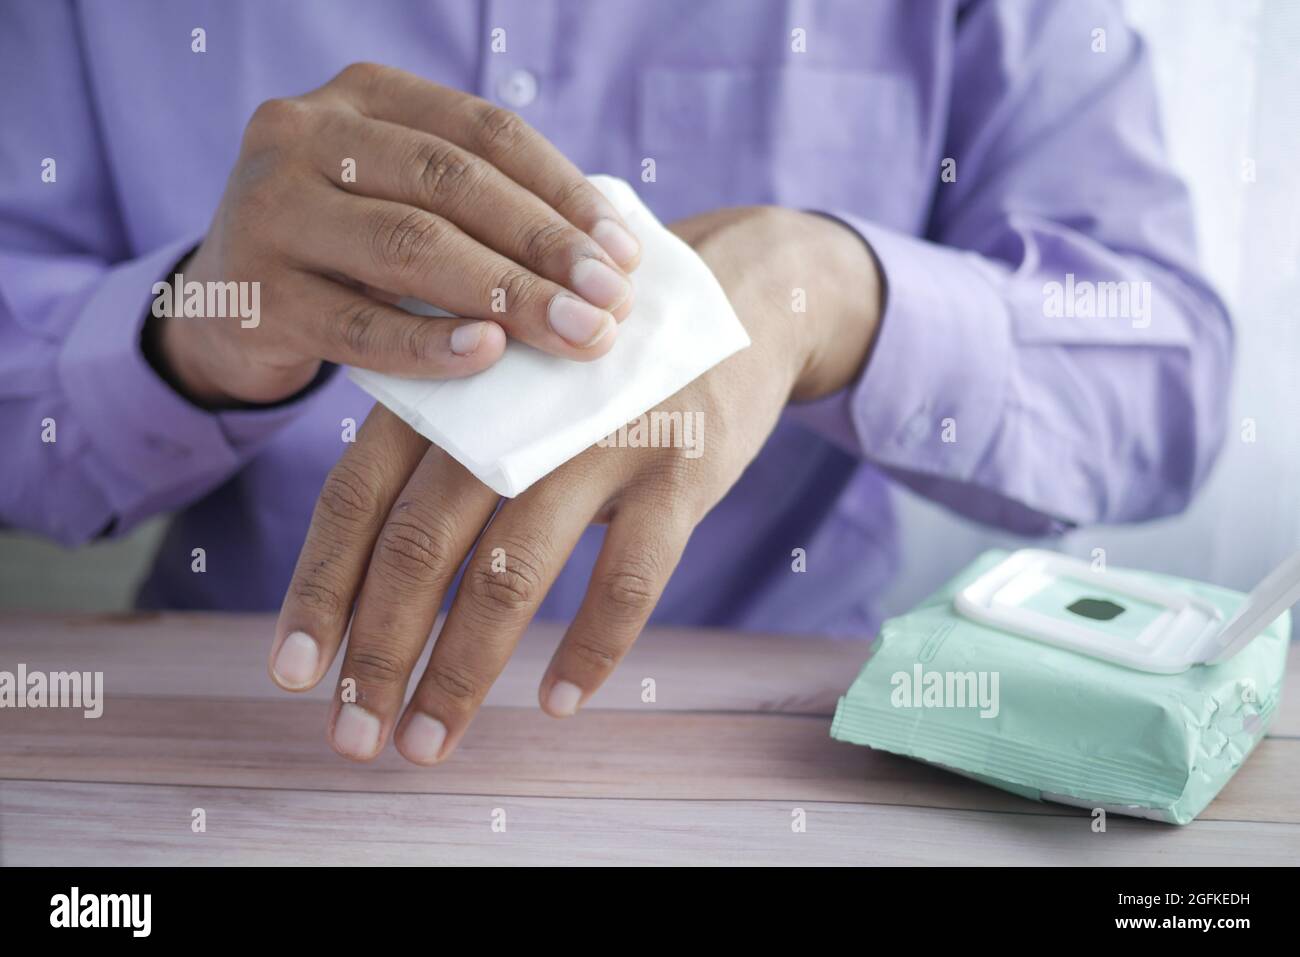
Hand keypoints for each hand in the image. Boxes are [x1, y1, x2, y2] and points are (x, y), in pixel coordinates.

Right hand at [150, 62, 640, 406]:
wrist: (223, 307)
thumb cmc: (347, 254)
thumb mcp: (400, 201)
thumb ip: (478, 208)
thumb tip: (605, 258)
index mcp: (364, 96)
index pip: (484, 132)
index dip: (564, 191)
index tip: (624, 253)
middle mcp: (307, 134)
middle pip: (452, 184)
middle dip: (545, 246)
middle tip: (611, 302)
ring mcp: (271, 209)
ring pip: (409, 246)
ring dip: (507, 295)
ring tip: (576, 335)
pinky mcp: (256, 293)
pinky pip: (360, 325)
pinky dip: (430, 343)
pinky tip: (488, 354)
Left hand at [270, 205, 879, 762]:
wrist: (742, 294)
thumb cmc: (595, 364)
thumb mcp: (509, 375)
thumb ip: (442, 448)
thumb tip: (365, 585)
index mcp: (457, 383)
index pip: (361, 492)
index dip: (321, 587)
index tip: (291, 674)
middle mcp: (517, 407)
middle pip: (423, 544)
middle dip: (379, 652)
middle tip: (354, 737)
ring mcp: (601, 438)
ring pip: (513, 575)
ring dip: (462, 673)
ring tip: (427, 744)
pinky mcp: (679, 470)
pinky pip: (629, 581)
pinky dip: (590, 649)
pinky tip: (559, 703)